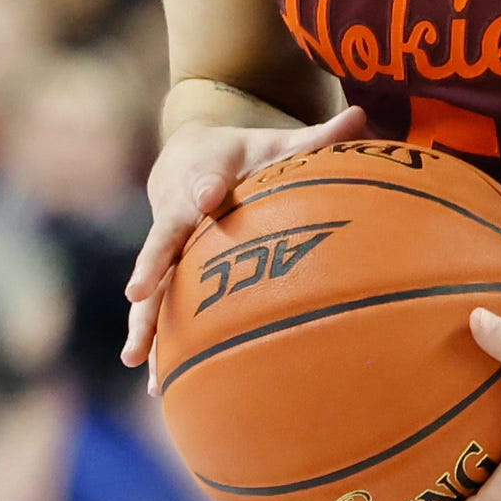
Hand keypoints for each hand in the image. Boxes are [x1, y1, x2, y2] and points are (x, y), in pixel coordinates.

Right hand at [119, 105, 365, 368]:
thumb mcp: (276, 141)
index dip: (206, 185)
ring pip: (151, 287)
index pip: (204, 176)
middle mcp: (177, 214)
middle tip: (137, 291)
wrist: (185, 157)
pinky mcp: (164, 275)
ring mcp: (166, 248)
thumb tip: (363, 115)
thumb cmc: (243, 155)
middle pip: (160, 241)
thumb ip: (317, 137)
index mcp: (204, 174)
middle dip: (151, 265)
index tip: (208, 195)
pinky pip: (159, 310)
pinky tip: (158, 386)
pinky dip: (158, 344)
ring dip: (144, 323)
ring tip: (137, 359)